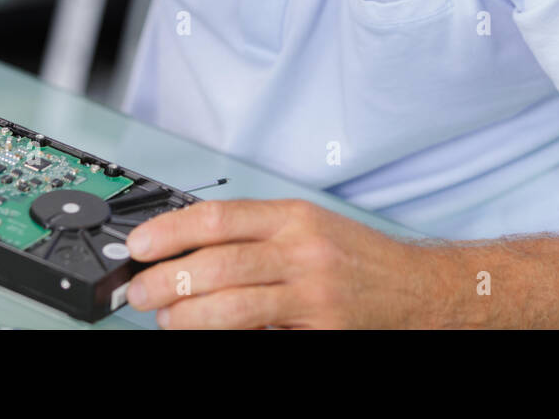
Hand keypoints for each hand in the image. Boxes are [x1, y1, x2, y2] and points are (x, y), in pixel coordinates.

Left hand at [123, 198, 441, 328]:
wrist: (418, 289)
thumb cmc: (360, 258)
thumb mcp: (311, 227)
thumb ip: (258, 234)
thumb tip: (192, 249)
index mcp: (294, 218)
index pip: (218, 218)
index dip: (170, 231)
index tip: (139, 246)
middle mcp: (302, 252)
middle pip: (218, 264)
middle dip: (168, 280)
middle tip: (140, 291)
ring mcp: (312, 295)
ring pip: (234, 306)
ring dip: (189, 315)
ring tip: (166, 318)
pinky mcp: (320, 331)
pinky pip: (263, 337)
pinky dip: (229, 339)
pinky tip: (208, 336)